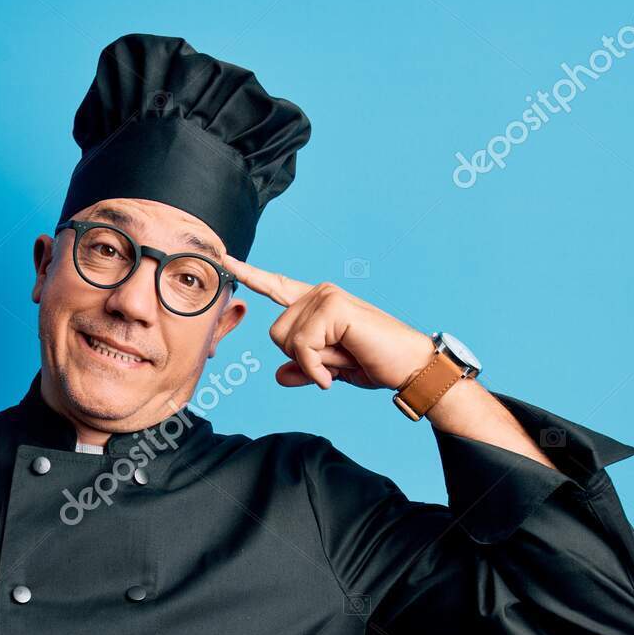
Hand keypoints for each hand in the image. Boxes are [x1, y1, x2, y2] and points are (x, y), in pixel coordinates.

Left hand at [223, 256, 435, 391]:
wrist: (408, 368)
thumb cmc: (375, 364)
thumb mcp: (330, 370)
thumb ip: (303, 368)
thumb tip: (278, 375)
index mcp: (317, 303)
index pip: (277, 287)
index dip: (250, 275)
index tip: (225, 259)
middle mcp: (320, 293)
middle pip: (275, 332)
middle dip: (300, 358)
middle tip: (334, 362)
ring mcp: (327, 296)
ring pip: (287, 340)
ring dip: (312, 363)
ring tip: (342, 361)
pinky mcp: (334, 307)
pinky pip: (303, 346)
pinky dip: (316, 367)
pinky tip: (335, 373)